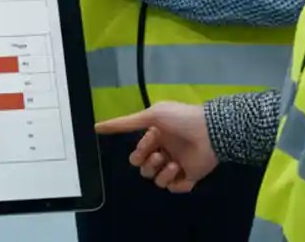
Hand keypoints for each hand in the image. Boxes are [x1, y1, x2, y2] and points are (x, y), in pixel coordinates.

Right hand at [95, 102, 218, 192]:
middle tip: (158, 154)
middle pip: (144, 168)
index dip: (141, 149)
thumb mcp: (150, 115)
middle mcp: (164, 152)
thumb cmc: (180, 119)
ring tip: (172, 163)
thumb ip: (123, 123)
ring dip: (160, 172)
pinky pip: (174, 188)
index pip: (138, 153)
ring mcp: (177, 166)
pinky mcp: (189, 177)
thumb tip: (95, 126)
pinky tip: (179, 170)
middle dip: (147, 163)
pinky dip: (174, 181)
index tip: (151, 139)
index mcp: (155, 138)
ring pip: (157, 180)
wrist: (209, 131)